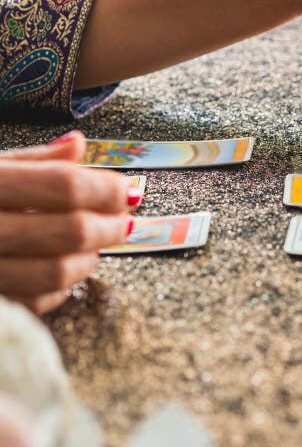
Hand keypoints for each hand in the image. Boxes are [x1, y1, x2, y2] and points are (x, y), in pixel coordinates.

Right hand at [0, 131, 137, 314]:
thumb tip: (79, 144)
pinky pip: (32, 302)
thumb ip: (30, 160)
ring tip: (99, 245)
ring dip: (90, 259)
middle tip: (125, 220)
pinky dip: (59, 288)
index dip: (105, 188)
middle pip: (69, 230)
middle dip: (110, 226)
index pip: (63, 185)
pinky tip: (65, 270)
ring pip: (55, 273)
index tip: (127, 190)